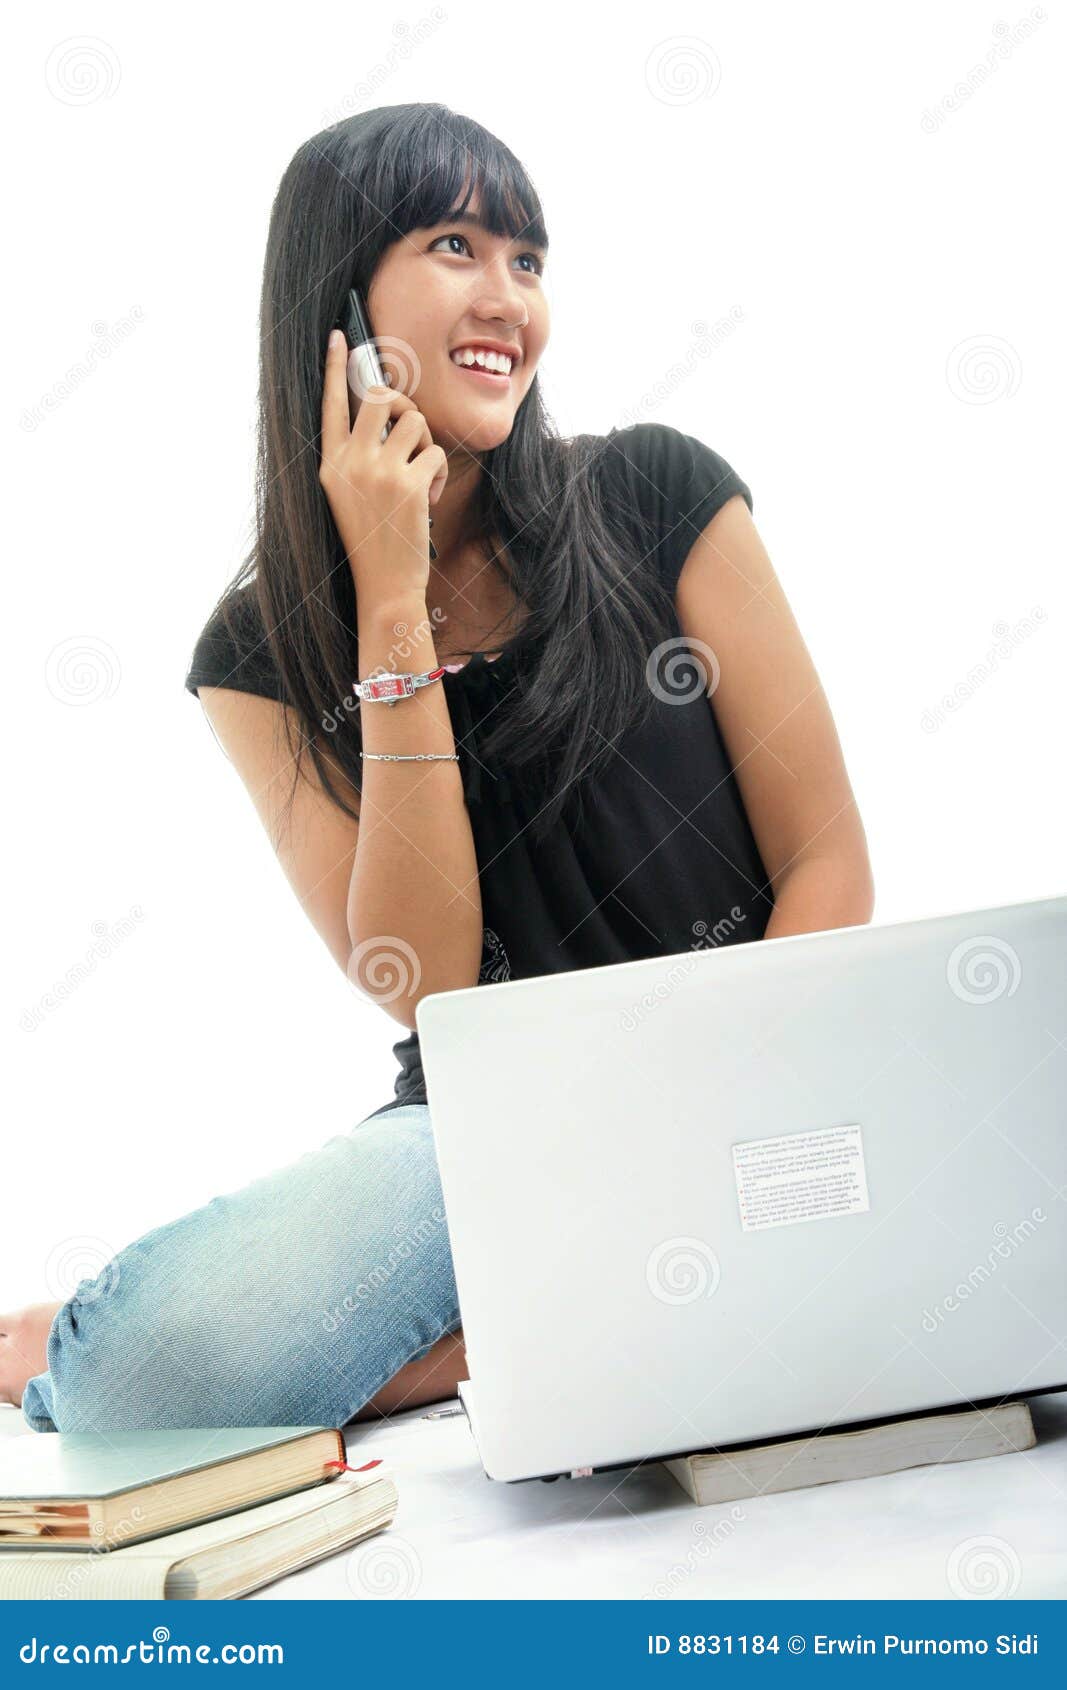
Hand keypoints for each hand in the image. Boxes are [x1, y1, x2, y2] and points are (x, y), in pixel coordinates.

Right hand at [319, 330, 447, 600]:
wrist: (384, 584)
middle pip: (377, 395)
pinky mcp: (410, 483)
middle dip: (400, 402)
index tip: (339, 337)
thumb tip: (385, 411)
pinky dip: (438, 472)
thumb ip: (357, 455)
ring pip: (414, 420)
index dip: (334, 367)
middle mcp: (350, 462)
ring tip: (418, 475)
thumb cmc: (371, 539)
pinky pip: (435, 451)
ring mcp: (379, 471)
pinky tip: (427, 498)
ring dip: (425, 444)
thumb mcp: (347, 495)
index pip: (329, 404)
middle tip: (405, 425)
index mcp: (330, 464)